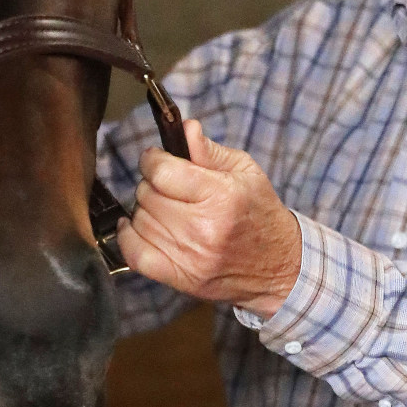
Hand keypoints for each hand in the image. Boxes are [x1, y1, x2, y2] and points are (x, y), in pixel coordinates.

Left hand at [117, 119, 301, 317]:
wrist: (278, 266)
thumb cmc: (259, 212)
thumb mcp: (244, 171)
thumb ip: (209, 150)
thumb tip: (184, 128)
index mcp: (221, 196)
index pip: (162, 172)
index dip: (152, 159)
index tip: (157, 158)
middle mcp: (203, 229)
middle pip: (148, 195)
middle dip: (152, 183)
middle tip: (168, 185)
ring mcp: (191, 257)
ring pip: (139, 220)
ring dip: (145, 208)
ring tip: (165, 206)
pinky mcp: (182, 278)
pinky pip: (136, 254)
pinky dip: (128, 237)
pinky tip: (135, 226)